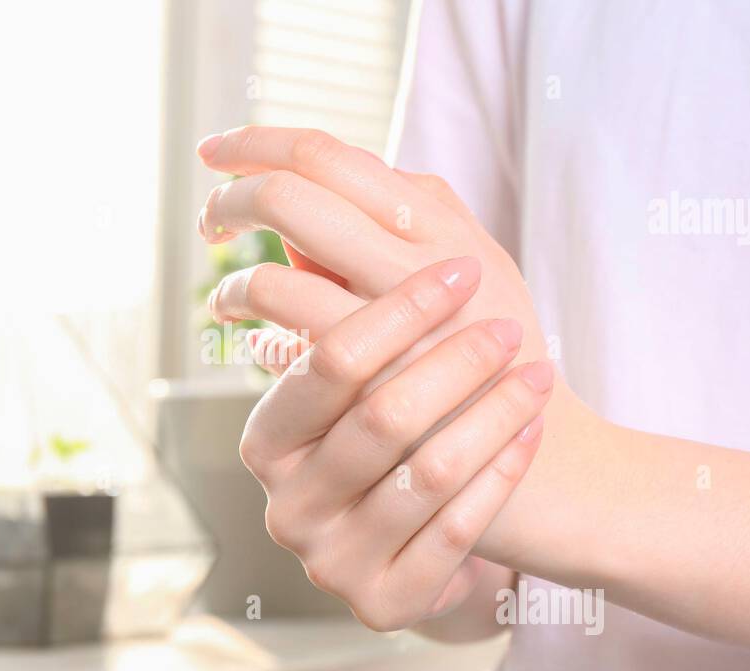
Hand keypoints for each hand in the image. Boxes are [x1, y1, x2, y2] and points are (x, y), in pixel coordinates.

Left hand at [196, 126, 550, 377]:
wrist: (539, 448)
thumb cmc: (494, 349)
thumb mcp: (474, 261)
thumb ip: (407, 217)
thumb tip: (325, 188)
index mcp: (435, 216)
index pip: (324, 153)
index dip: (255, 144)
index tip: (216, 152)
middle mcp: (416, 257)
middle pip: (289, 196)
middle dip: (230, 202)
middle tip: (210, 223)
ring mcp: (393, 325)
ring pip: (275, 280)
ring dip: (236, 289)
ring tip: (227, 303)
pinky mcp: (374, 388)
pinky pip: (287, 351)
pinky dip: (261, 342)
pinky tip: (260, 346)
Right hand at [219, 256, 552, 630]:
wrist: (419, 536)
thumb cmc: (394, 435)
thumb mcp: (357, 384)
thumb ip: (338, 310)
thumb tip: (333, 205)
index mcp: (266, 441)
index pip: (328, 360)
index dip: (400, 310)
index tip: (462, 269)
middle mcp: (287, 505)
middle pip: (381, 415)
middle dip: (457, 360)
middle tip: (509, 324)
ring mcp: (330, 561)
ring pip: (427, 471)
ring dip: (493, 412)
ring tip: (536, 370)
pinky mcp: (382, 602)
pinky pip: (457, 529)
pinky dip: (501, 471)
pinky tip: (531, 429)